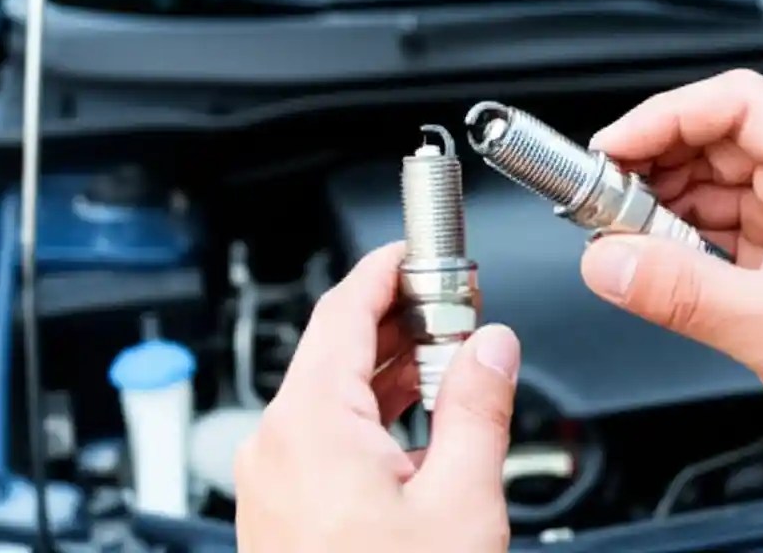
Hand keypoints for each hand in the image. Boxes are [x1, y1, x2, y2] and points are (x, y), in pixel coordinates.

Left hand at [233, 242, 521, 551]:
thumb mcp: (460, 503)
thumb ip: (479, 411)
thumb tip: (494, 346)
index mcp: (310, 425)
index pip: (343, 309)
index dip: (387, 269)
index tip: (420, 251)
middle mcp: (274, 446)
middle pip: (336, 348)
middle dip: (401, 322)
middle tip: (458, 311)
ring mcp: (269, 481)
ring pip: (329, 397)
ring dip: (389, 374)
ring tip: (449, 367)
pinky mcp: (277, 511)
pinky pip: (320, 441)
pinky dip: (367, 420)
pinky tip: (416, 429)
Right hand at [579, 69, 762, 518]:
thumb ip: (681, 292)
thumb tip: (607, 264)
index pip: (734, 104)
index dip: (661, 119)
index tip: (609, 151)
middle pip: (716, 141)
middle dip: (653, 168)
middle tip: (600, 204)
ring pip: (715, 185)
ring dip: (663, 208)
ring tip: (622, 240)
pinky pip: (725, 226)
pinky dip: (685, 241)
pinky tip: (658, 263)